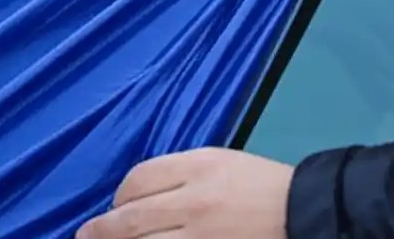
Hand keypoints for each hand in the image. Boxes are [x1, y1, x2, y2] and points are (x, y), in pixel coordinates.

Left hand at [76, 148, 292, 238]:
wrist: (308, 212)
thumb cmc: (264, 185)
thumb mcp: (222, 162)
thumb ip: (181, 173)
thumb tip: (138, 196)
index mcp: (197, 166)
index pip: (138, 180)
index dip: (118, 196)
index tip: (114, 208)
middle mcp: (193, 200)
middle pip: (130, 218)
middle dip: (101, 231)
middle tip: (85, 237)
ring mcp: (201, 236)